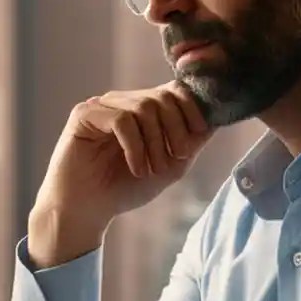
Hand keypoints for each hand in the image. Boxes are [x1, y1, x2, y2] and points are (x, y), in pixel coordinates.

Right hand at [27, 81, 213, 267]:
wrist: (85, 210)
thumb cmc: (124, 189)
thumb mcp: (169, 167)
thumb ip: (190, 142)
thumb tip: (216, 117)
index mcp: (141, 109)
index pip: (174, 90)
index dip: (192, 108)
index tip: (199, 134)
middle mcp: (121, 102)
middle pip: (162, 96)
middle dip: (175, 129)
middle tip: (174, 159)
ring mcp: (101, 106)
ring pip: (143, 107)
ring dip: (154, 142)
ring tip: (151, 169)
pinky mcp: (83, 115)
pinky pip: (121, 119)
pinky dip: (134, 146)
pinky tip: (135, 167)